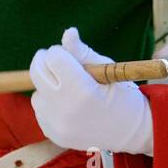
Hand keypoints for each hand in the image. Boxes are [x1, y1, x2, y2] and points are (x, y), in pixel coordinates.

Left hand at [29, 27, 153, 155]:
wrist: (131, 132)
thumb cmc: (122, 95)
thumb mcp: (107, 70)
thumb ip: (83, 52)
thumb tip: (68, 32)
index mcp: (82, 90)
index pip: (54, 57)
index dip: (60, 52)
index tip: (69, 56)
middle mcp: (66, 109)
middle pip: (37, 72)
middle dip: (46, 62)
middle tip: (59, 63)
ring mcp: (58, 125)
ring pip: (37, 92)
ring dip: (48, 86)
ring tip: (69, 89)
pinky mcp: (54, 134)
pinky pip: (40, 110)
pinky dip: (50, 104)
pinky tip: (68, 106)